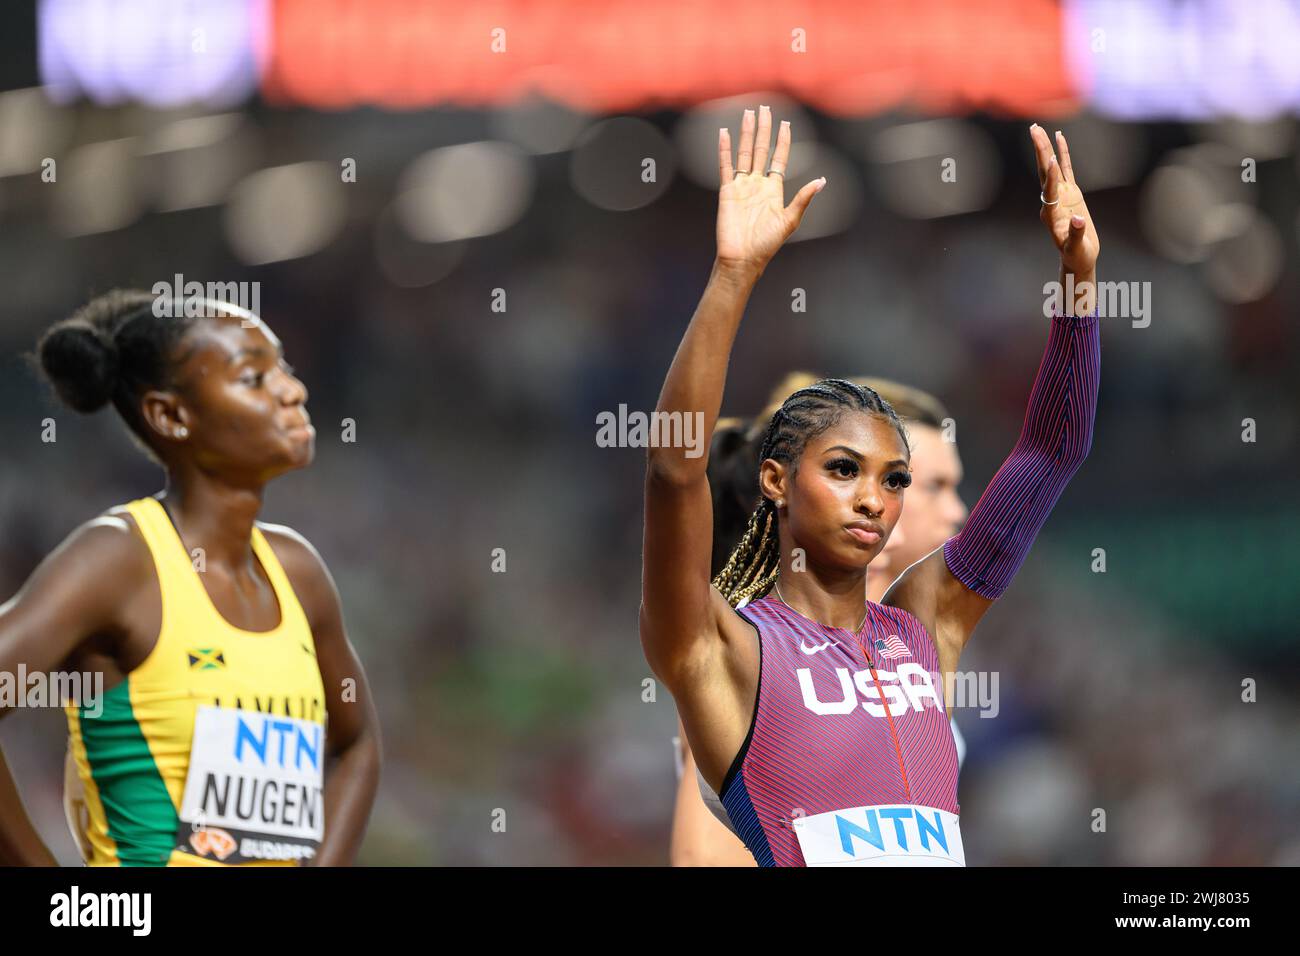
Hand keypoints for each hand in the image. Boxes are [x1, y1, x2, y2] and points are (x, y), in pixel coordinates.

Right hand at [716, 105, 824, 277]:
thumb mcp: (790, 220)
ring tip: (748, 113)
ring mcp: (741, 186)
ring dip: (747, 133)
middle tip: (765, 108)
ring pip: (745, 152)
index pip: (779, 158)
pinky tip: (723, 133)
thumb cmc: (767, 244)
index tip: (786, 123)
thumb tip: (822, 180)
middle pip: (762, 150)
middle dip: (765, 129)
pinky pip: (725, 166)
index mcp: (774, 189)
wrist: (743, 258)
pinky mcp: (727, 191)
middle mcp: (758, 184)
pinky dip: (724, 149)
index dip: (783, 140)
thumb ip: (804, 198)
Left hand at [1030, 125, 1099, 276]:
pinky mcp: (1070, 193)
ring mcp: (1060, 195)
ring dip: (1045, 148)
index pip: (1049, 191)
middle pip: (1043, 172)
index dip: (1049, 176)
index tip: (1050, 160)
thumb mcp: (1076, 249)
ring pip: (1051, 167)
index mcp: (1051, 214)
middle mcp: (1052, 201)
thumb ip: (1076, 234)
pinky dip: (1062, 154)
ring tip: (1039, 129)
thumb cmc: (1077, 255)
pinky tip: (1059, 138)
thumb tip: (1079, 220)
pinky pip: (1065, 169)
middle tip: (1033, 130)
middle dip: (1039, 151)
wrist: (1079, 257)